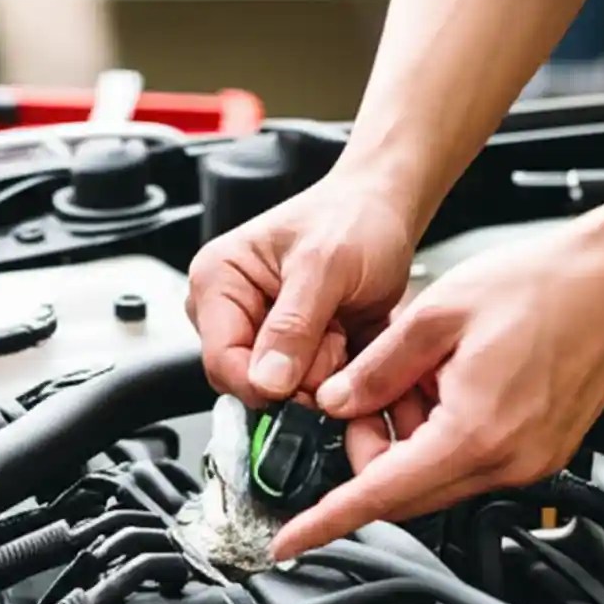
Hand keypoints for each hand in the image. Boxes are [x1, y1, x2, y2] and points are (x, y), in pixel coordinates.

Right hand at [186, 172, 417, 406]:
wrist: (384, 212)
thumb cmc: (352, 219)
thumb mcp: (326, 266)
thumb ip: (295, 325)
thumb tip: (267, 381)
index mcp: (218, 280)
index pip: (220, 359)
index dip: (263, 385)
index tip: (306, 385)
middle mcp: (230, 310)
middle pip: (248, 381)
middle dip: (299, 374)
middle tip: (333, 333)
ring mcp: (259, 332)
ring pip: (279, 390)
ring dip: (321, 372)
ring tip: (340, 327)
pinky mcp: (288, 351)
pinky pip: (305, 389)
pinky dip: (333, 376)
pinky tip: (345, 339)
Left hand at [270, 221, 603, 559]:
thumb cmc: (544, 286)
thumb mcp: (434, 315)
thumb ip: (376, 369)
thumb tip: (335, 402)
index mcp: (474, 433)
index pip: (380, 495)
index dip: (328, 519)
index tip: (292, 538)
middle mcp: (507, 462)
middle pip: (406, 493)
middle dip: (367, 460)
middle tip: (358, 402)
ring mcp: (529, 463)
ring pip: (437, 479)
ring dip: (406, 445)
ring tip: (416, 378)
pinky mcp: (541, 453)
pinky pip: (470, 463)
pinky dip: (441, 437)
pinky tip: (446, 386)